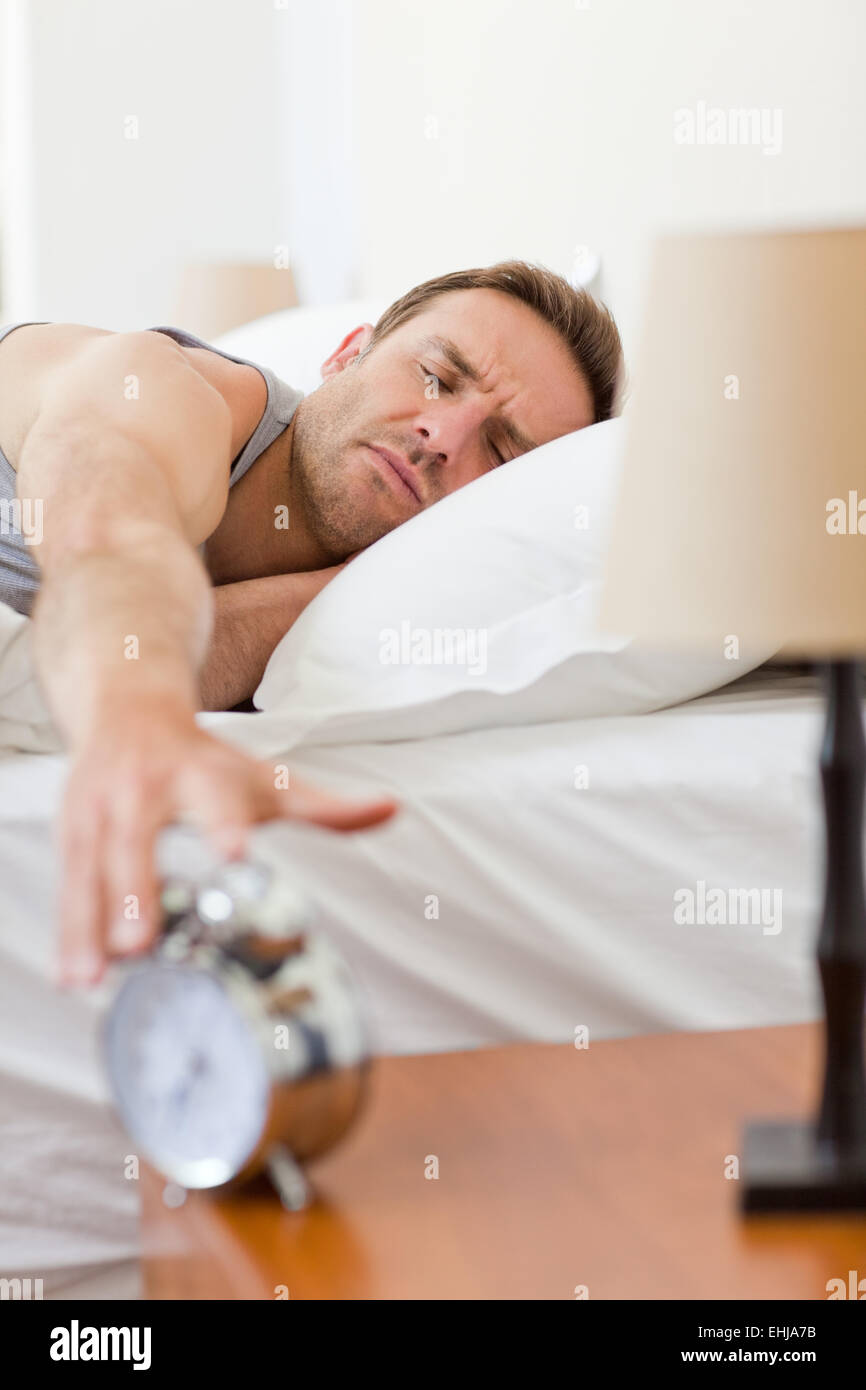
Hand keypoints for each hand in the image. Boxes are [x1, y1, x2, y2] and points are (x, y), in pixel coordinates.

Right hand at [57, 695, 396, 986]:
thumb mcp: (264, 777)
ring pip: (91, 868)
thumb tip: (392, 808)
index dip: (225, 823)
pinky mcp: (73, 832)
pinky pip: (70, 884)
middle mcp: (145, 789)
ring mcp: (101, 811)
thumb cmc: (203, 756)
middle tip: (139, 941)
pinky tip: (76, 974)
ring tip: (94, 975)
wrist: (127, 705)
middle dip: (135, 889)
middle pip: (137, 840)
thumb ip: (325, 805)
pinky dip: (69, 929)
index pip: (216, 798)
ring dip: (90, 922)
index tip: (234, 851)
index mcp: (200, 773)